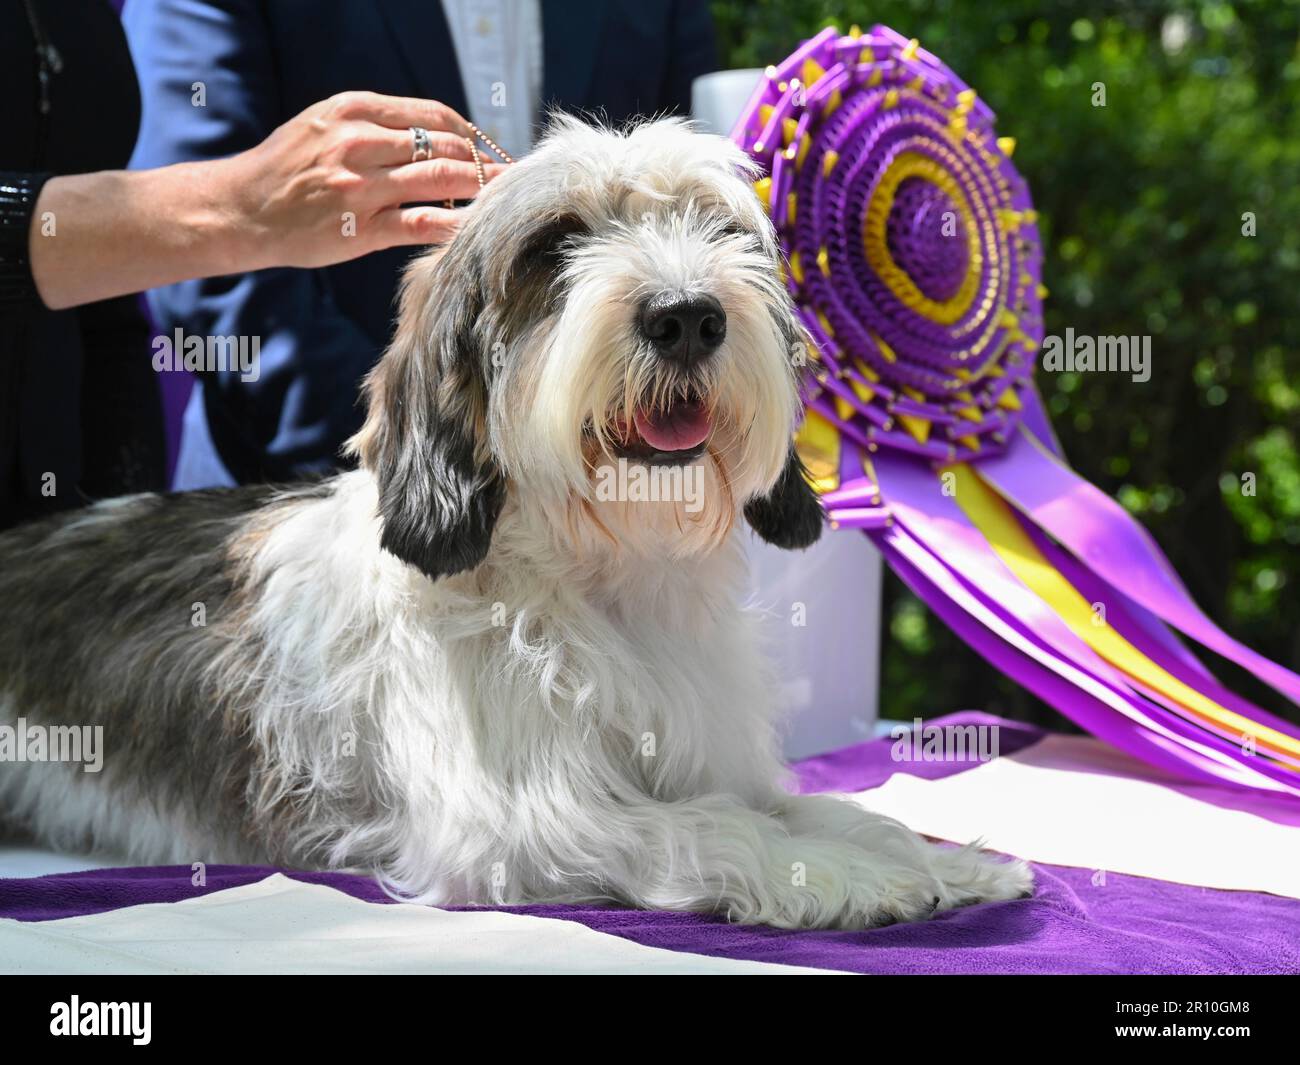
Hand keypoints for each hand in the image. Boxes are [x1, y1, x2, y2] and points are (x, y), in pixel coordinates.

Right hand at [213, 91, 508, 269]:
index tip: (487, 151)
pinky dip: (455, 226)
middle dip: (483, 164)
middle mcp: (359, 143)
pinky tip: (475, 229)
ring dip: (479, 191)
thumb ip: (377, 124)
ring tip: (500, 202)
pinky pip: (422, 224)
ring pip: (440, 181)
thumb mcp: (326, 125)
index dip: (470, 134)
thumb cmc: (289, 168)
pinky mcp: (360, 228)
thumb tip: (438, 134)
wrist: (241, 208)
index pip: (433, 115)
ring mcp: (361, 187)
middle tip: (506, 180)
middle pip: (444, 146)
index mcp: (354, 110)